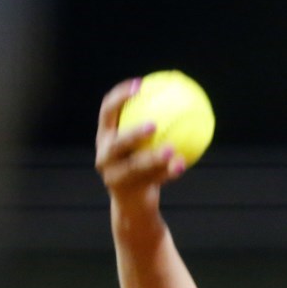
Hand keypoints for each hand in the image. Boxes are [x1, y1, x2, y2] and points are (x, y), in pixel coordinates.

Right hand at [94, 78, 185, 208]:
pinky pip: (150, 180)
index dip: (120, 95)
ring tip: (171, 150)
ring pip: (135, 166)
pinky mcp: (125, 192)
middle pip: (117, 143)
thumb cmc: (141, 163)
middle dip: (133, 134)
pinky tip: (182, 165)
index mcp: (105, 136)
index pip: (107, 110)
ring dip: (153, 158)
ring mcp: (113, 176)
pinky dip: (167, 172)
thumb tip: (180, 87)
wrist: (132, 202)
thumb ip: (155, 119)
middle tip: (153, 125)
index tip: (140, 85)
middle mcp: (104, 155)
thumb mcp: (144, 141)